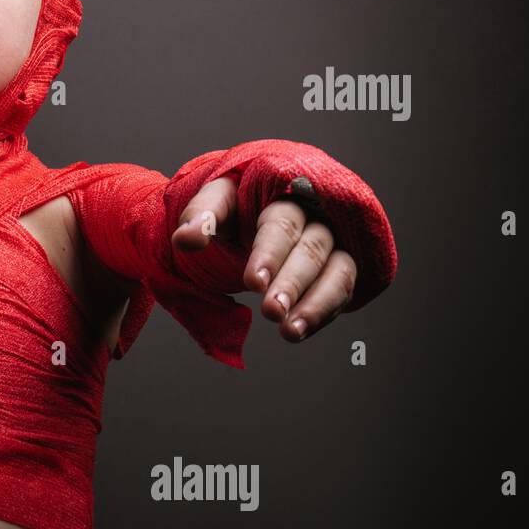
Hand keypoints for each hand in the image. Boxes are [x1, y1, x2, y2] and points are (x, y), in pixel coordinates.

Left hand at [170, 176, 356, 341]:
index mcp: (281, 195)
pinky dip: (322, 313)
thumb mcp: (214, 202)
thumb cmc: (233, 206)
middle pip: (311, 248)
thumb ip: (200, 215)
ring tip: (290, 332)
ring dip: (316, 303)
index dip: (269, 253)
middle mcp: (314, 217)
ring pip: (338, 270)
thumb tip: (185, 239)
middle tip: (271, 311)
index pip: (281, 223)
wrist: (248, 215)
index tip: (253, 283)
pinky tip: (298, 331)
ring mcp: (332, 243)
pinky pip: (343, 290)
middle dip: (292, 282)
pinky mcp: (339, 267)